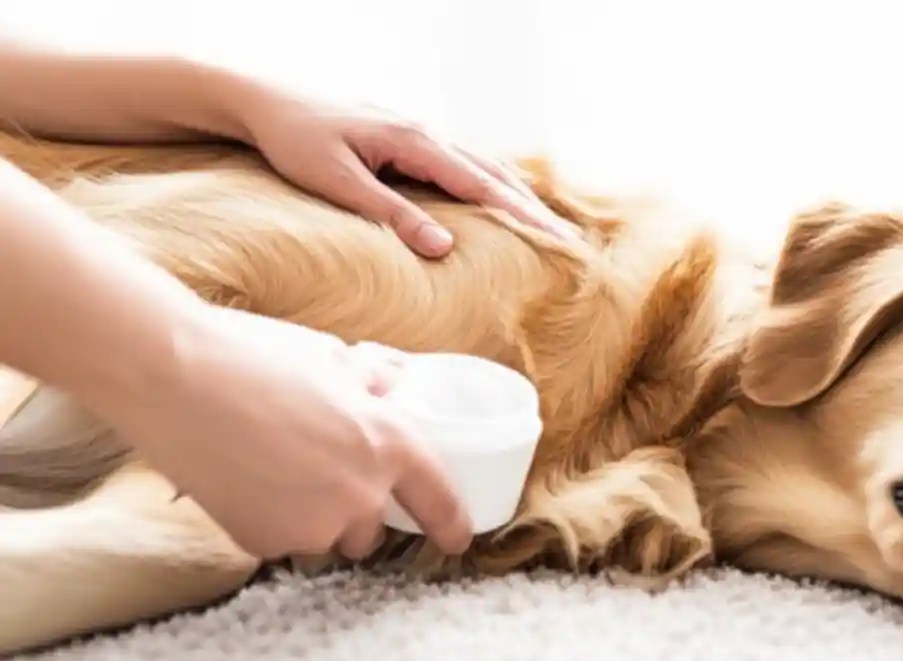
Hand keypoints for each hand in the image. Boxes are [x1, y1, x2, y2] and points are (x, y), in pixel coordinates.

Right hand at [97, 306, 472, 560]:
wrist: (174, 377)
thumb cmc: (255, 356)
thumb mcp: (331, 357)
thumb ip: (371, 384)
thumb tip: (391, 388)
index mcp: (389, 444)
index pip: (439, 499)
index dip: (452, 524)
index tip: (456, 538)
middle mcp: (359, 494)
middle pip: (372, 530)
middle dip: (356, 510)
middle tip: (322, 472)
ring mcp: (310, 525)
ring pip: (325, 540)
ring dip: (314, 519)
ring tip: (277, 472)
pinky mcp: (262, 542)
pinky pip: (280, 542)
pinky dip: (271, 522)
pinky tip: (246, 481)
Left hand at [238, 94, 579, 257]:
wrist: (264, 98)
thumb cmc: (294, 141)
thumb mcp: (338, 182)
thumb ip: (391, 215)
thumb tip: (444, 248)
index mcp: (413, 141)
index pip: (481, 186)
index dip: (520, 216)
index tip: (553, 240)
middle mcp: (424, 132)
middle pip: (493, 173)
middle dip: (532, 208)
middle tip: (567, 241)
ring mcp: (417, 132)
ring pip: (481, 165)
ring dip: (515, 195)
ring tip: (545, 225)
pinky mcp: (406, 139)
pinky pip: (461, 163)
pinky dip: (489, 183)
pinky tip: (498, 200)